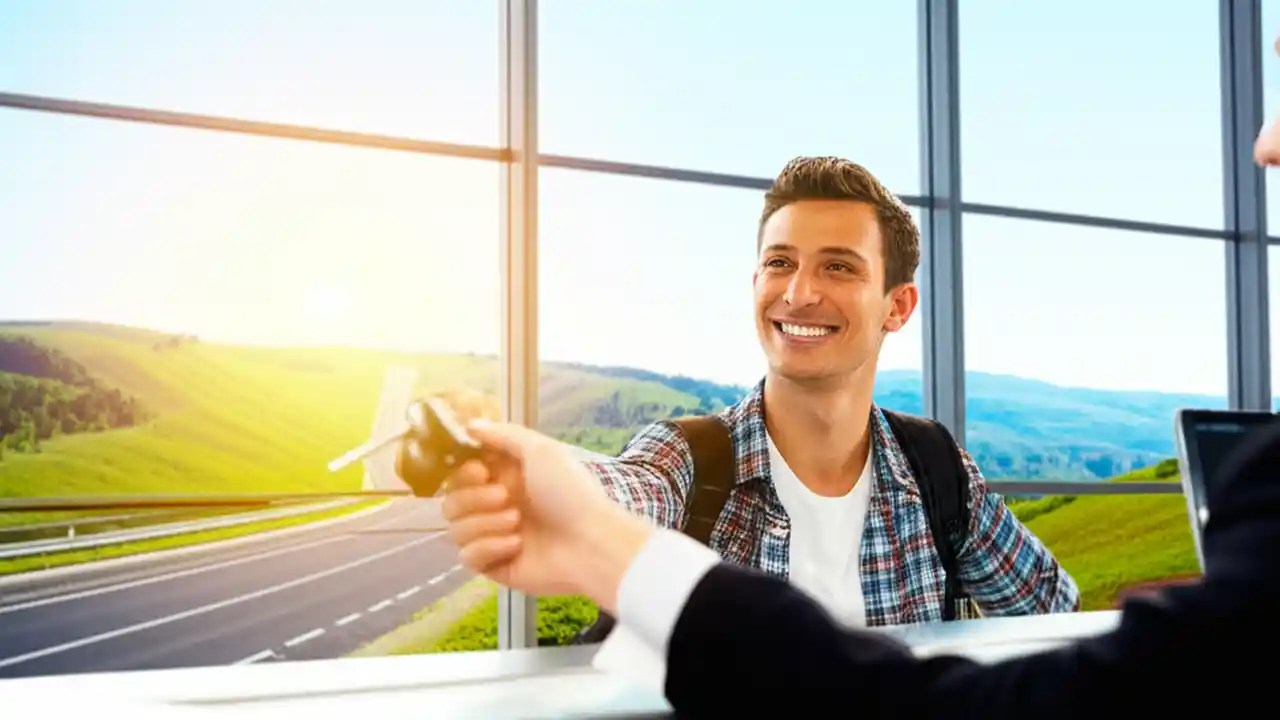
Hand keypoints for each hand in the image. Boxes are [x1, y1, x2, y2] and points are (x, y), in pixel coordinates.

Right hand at [440, 420, 652, 611]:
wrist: (591, 543)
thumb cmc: (570, 493)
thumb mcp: (541, 450)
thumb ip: (503, 435)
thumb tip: (469, 424)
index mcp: (504, 477)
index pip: (460, 474)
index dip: (462, 472)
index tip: (480, 471)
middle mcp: (495, 506)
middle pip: (451, 501)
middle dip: (474, 498)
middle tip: (505, 497)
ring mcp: (493, 537)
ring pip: (455, 530)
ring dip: (485, 523)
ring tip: (518, 522)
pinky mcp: (495, 566)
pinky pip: (468, 557)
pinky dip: (489, 548)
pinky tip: (517, 545)